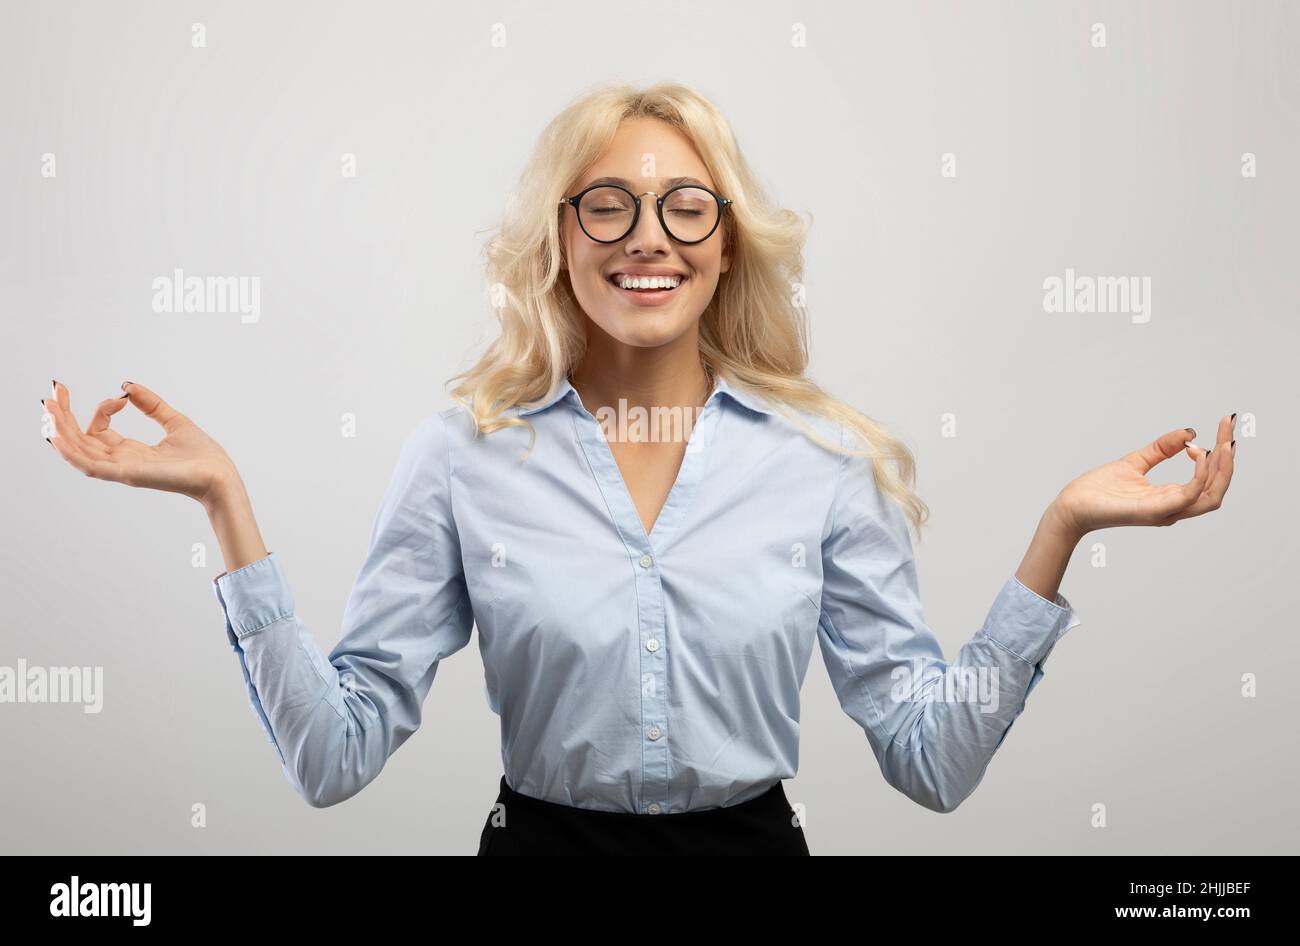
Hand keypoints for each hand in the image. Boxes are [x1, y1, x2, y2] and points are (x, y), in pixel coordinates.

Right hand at [40, 380, 240, 506]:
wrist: (220, 476)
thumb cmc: (203, 457)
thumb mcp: (174, 421)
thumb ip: (151, 405)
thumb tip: (128, 387)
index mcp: (130, 451)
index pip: (99, 429)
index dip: (103, 408)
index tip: (123, 398)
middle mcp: (121, 461)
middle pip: (81, 440)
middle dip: (63, 417)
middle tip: (53, 392)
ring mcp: (122, 469)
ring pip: (80, 450)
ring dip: (61, 429)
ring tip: (49, 405)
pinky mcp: (128, 474)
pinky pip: (91, 466)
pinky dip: (72, 453)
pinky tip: (57, 436)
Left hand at [1051, 414, 1237, 537]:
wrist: (1071, 506)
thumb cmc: (1099, 490)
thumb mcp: (1135, 461)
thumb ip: (1162, 448)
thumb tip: (1189, 433)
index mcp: (1171, 497)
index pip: (1210, 479)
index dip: (1222, 454)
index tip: (1225, 426)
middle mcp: (1173, 507)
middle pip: (1218, 487)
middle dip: (1229, 457)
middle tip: (1230, 427)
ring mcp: (1165, 511)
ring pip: (1212, 496)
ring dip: (1222, 466)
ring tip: (1222, 440)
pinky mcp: (1153, 510)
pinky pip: (1189, 495)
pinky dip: (1200, 474)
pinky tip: (1198, 452)